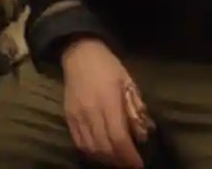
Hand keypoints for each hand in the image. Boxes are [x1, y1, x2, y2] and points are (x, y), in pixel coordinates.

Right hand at [61, 38, 152, 167]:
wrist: (79, 54)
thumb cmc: (108, 67)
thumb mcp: (129, 82)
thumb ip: (136, 108)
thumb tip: (142, 134)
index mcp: (108, 101)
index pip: (118, 137)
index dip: (129, 155)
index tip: (139, 164)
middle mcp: (90, 111)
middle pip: (104, 147)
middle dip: (119, 161)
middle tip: (130, 165)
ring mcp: (77, 116)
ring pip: (91, 148)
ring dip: (105, 159)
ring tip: (117, 160)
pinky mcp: (68, 117)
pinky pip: (79, 142)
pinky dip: (91, 152)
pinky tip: (101, 153)